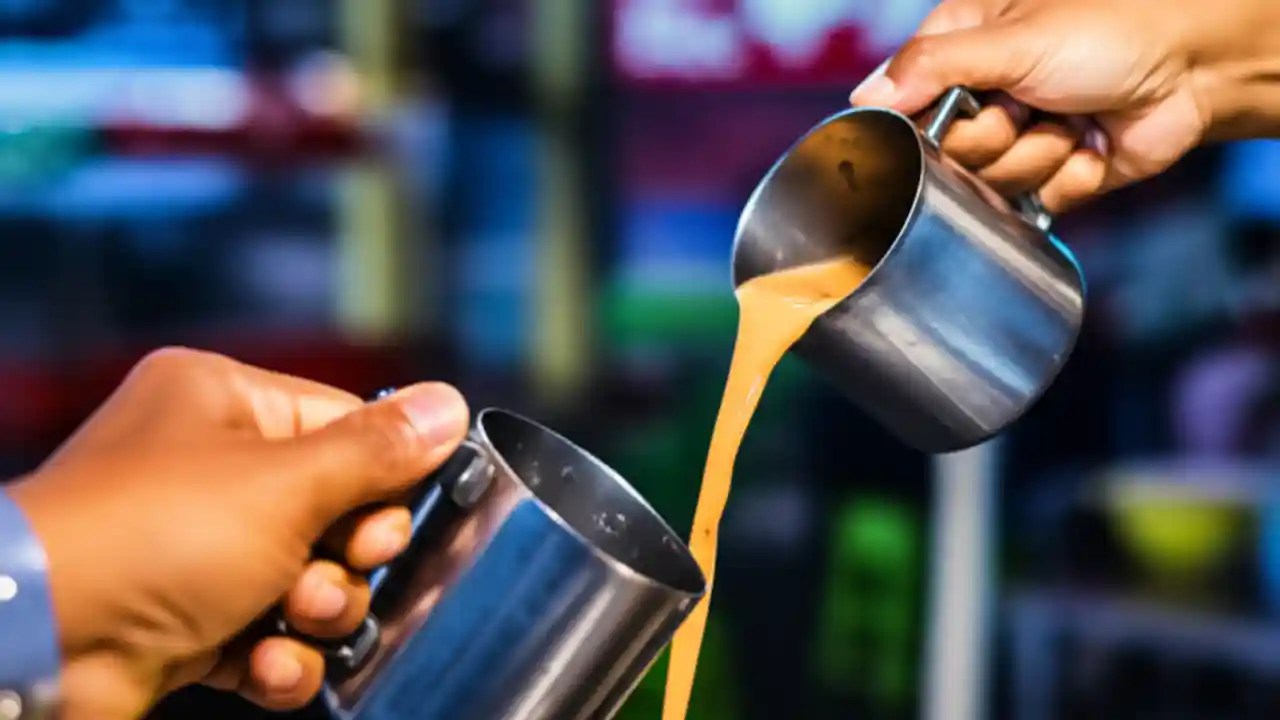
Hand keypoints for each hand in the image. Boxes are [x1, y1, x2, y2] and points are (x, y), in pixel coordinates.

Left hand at [7, 348, 468, 718]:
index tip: (388, 521)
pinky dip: (277, 656)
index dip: (382, 480)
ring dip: (318, 612)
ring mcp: (195, 547)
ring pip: (310, 578)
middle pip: (336, 511)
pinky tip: (262, 665)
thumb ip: (377, 452)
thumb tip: (446, 406)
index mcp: (223, 402)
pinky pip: (268, 632)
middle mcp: (208, 467)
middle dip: (347, 558)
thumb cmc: (152, 536)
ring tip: (289, 619)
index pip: (344, 426)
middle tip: (329, 572)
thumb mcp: (286, 485)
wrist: (38, 645)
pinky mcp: (188, 619)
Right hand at [852, 0, 1216, 212]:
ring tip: (1071, 121)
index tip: (950, 113)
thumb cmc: (1112, 27)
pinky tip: (1090, 147)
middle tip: (1027, 106)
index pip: (903, 101)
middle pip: (944, 153)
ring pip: (990, 184)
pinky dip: (1066, 178)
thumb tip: (864, 98)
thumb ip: (931, 68)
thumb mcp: (1011, 38)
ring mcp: (1018, 138)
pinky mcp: (1052, 176)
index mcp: (962, 48)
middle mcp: (984, 96)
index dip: (923, 119)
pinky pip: (1031, 205)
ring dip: (1037, 155)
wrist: (1196, 68)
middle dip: (992, 137)